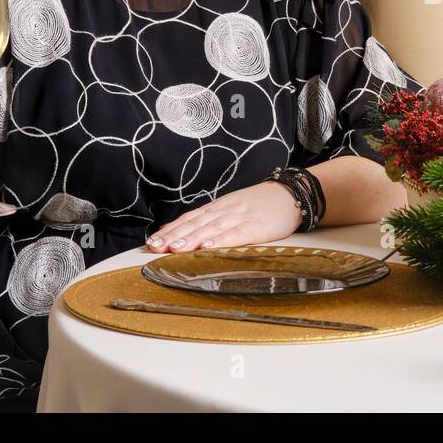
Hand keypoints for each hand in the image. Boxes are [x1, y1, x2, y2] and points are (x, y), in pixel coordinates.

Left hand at [146, 181, 303, 252]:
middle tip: (154, 248)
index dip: (170, 229)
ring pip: (210, 229)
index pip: (189, 218)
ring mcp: (240, 217)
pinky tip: (207, 247)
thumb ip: (210, 219)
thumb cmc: (261, 204)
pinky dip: (220, 241)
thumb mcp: (232, 207)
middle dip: (173, 236)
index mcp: (218, 207)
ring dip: (191, 239)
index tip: (151, 241)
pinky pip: (235, 234)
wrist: (291, 193)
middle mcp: (225, 211)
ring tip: (173, 249)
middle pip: (195, 224)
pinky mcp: (256, 226)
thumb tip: (183, 231)